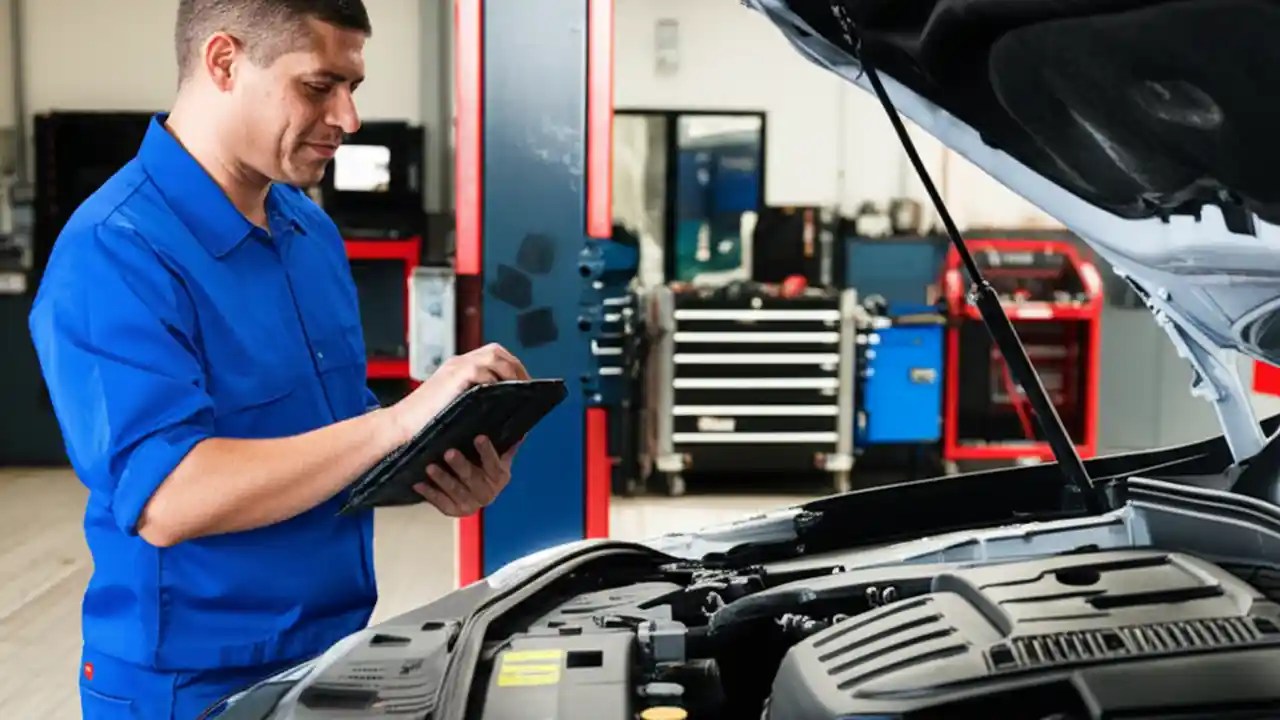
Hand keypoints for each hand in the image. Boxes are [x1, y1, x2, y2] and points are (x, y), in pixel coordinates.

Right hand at [382, 343, 529, 444]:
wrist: (400, 428)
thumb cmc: (425, 425)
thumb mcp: (454, 407)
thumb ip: (475, 400)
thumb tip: (505, 408)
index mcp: (459, 368)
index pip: (493, 356)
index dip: (512, 367)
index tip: (525, 385)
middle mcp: (459, 363)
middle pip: (497, 351)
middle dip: (517, 367)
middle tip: (529, 387)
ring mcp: (456, 367)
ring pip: (494, 356)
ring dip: (512, 372)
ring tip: (522, 390)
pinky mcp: (455, 376)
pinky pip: (484, 370)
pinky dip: (497, 380)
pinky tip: (506, 395)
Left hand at [412, 435, 521, 516]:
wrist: (476, 493)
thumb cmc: (485, 468)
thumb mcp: (498, 457)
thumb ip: (506, 446)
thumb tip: (521, 430)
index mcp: (500, 477)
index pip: (495, 464)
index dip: (487, 452)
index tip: (479, 437)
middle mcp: (487, 493)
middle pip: (473, 479)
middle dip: (461, 466)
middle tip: (449, 452)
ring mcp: (470, 504)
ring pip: (456, 492)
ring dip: (443, 479)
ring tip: (429, 467)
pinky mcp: (454, 511)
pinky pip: (441, 503)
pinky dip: (429, 494)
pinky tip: (418, 484)